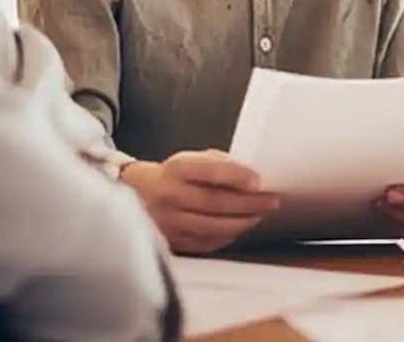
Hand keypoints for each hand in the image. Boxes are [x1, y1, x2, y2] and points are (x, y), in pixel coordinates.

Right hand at [122, 149, 279, 253]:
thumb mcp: (189, 160)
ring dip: (240, 223)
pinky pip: (204, 243)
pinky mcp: (169, 241)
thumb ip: (216, 165)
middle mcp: (169, 196)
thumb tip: (249, 176)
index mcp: (175, 170)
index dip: (236, 176)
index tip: (258, 181)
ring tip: (258, 216)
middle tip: (271, 202)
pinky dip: (226, 237)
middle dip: (248, 204)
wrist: (132, 194)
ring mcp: (167, 222)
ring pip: (211, 227)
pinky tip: (238, 229)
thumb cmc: (170, 175)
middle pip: (214, 203)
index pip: (209, 172)